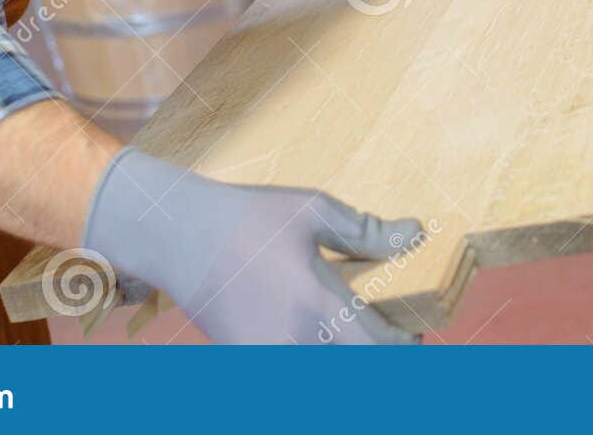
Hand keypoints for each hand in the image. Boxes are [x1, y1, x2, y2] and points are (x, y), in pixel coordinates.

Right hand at [83, 148, 423, 343]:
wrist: (177, 235)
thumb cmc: (248, 216)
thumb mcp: (313, 211)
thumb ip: (367, 232)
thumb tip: (415, 234)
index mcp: (317, 306)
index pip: (380, 351)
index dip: (405, 349)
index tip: (414, 335)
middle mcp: (293, 343)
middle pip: (355, 377)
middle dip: (377, 363)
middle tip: (387, 339)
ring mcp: (266, 358)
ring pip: (322, 381)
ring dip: (344, 364)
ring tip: (353, 340)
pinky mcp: (245, 360)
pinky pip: (289, 373)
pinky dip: (312, 362)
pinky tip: (316, 342)